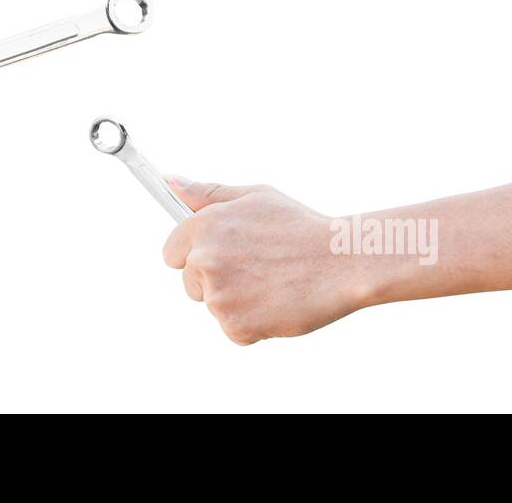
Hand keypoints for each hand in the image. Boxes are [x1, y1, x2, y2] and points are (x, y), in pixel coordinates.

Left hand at [162, 179, 377, 344]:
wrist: (340, 262)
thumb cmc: (300, 226)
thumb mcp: (254, 196)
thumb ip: (207, 193)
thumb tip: (171, 181)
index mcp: (205, 226)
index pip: (171, 253)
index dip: (193, 257)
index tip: (217, 259)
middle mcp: (204, 259)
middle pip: (191, 284)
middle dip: (217, 281)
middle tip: (258, 270)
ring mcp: (218, 295)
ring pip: (215, 306)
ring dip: (238, 303)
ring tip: (273, 284)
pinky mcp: (234, 325)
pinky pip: (235, 330)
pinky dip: (254, 325)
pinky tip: (278, 304)